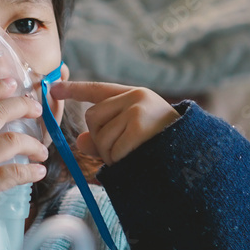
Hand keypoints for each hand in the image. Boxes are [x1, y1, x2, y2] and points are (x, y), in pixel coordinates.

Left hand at [49, 81, 178, 164]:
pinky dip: (120, 162)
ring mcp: (138, 110)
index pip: (98, 89)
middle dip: (100, 140)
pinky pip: (112, 150)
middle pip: (92, 118)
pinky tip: (139, 161)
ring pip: (100, 137)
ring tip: (136, 156)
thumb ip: (106, 137)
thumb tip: (79, 141)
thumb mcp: (135, 137)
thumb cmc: (166, 148)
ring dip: (111, 155)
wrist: (196, 158)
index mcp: (136, 96)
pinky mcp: (139, 126)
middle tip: (123, 151)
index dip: (74, 89)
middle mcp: (136, 97)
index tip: (52, 88)